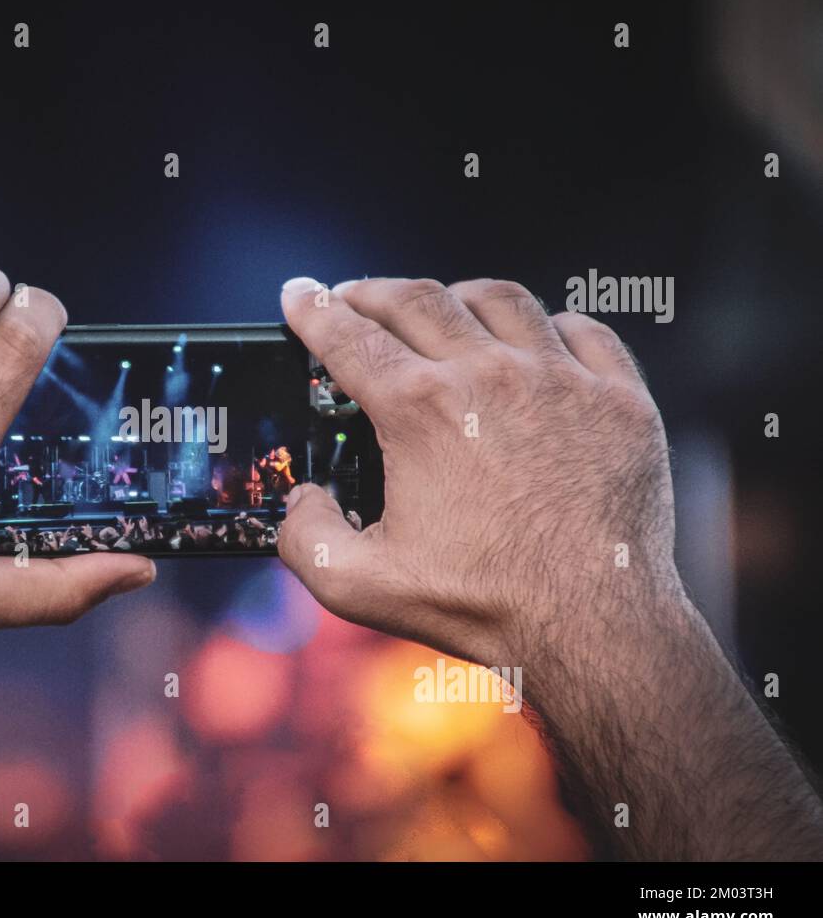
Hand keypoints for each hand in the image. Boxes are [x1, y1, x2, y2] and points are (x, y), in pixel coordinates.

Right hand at [278, 276, 677, 667]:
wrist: (592, 625)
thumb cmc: (478, 605)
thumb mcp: (359, 586)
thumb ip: (305, 538)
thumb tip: (302, 499)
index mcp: (420, 411)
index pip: (349, 337)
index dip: (312, 309)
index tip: (298, 293)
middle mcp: (488, 375)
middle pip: (416, 301)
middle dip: (371, 292)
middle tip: (353, 297)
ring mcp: (562, 379)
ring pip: (499, 300)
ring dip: (455, 297)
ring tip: (439, 309)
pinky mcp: (619, 399)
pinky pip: (581, 330)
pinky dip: (548, 324)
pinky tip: (533, 341)